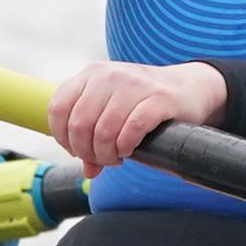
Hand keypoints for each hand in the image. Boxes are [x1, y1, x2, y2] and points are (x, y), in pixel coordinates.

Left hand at [48, 60, 228, 176]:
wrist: (188, 87)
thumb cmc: (144, 103)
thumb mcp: (112, 111)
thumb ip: (93, 136)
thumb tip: (88, 171)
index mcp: (91, 74)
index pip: (58, 109)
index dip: (62, 138)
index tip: (78, 151)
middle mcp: (109, 75)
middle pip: (79, 125)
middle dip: (87, 152)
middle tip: (102, 160)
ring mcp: (135, 84)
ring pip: (104, 131)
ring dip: (108, 155)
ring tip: (117, 158)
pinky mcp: (159, 98)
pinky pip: (132, 129)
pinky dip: (126, 147)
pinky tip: (130, 150)